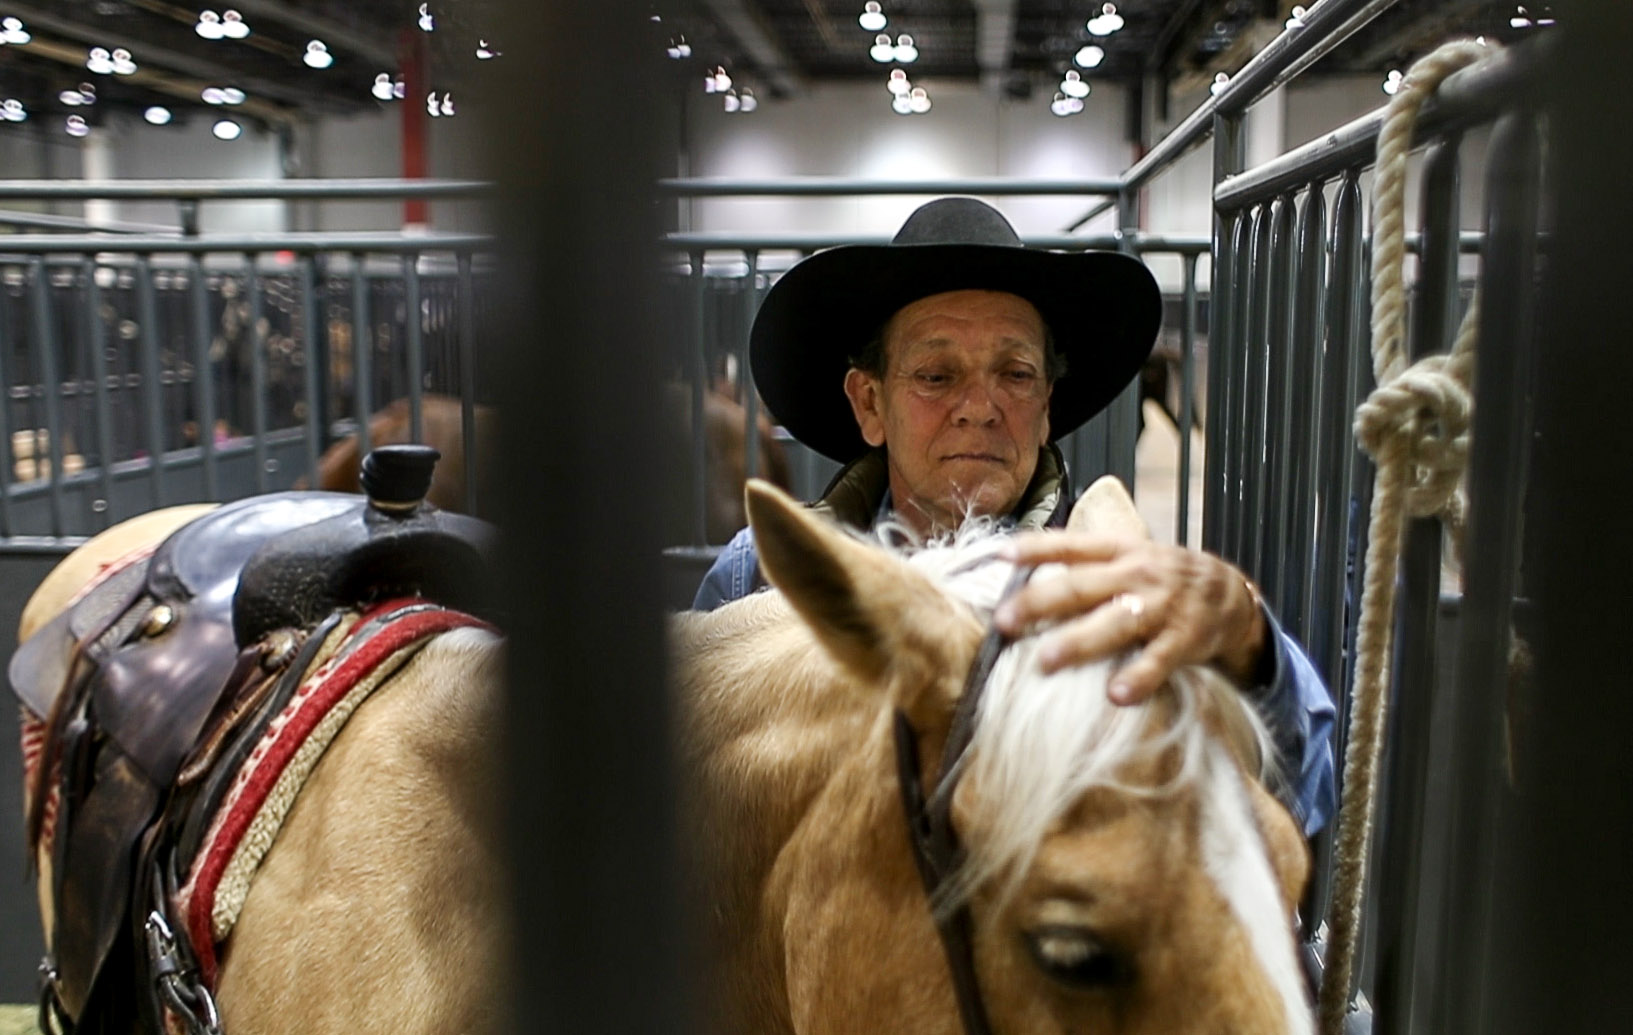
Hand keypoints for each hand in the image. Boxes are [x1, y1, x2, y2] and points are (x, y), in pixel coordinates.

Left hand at [993, 534, 1267, 705]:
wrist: (1232, 594)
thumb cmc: (1161, 578)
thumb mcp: (1129, 557)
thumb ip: (1085, 564)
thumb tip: (1021, 572)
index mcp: (1119, 550)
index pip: (1071, 544)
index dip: (1035, 548)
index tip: (1000, 554)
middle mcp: (1136, 573)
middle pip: (1081, 586)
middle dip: (1039, 603)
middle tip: (1003, 622)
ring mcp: (1161, 606)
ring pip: (1114, 623)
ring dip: (1078, 642)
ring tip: (1046, 662)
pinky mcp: (1184, 639)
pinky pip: (1158, 660)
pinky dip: (1138, 678)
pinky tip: (1116, 695)